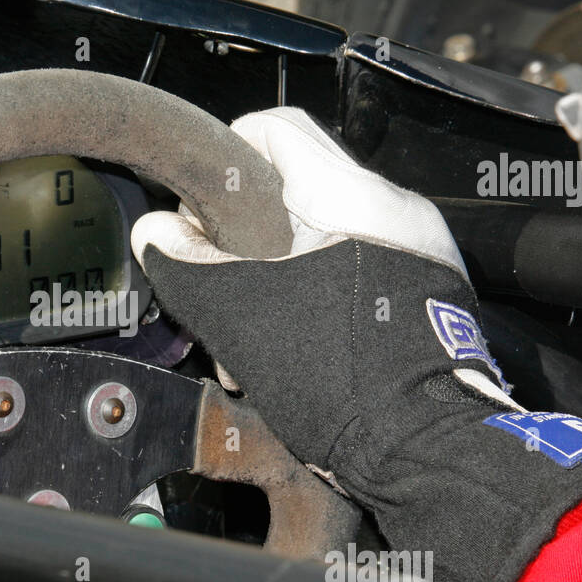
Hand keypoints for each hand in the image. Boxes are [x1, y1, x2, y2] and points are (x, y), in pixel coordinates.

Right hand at [132, 107, 581, 581]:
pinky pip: (354, 273)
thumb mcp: (239, 315)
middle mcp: (393, 211)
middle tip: (219, 284)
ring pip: (320, 238)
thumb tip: (155, 232)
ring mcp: (418, 253)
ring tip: (251, 334)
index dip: (224, 159)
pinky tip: (293, 349)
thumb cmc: (344, 384)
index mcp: (350, 196)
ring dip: (276, 277)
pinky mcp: (426, 294)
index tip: (199, 210)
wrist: (425, 451)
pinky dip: (314, 299)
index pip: (274, 130)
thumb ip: (187, 263)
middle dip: (243, 239)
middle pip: (294, 192)